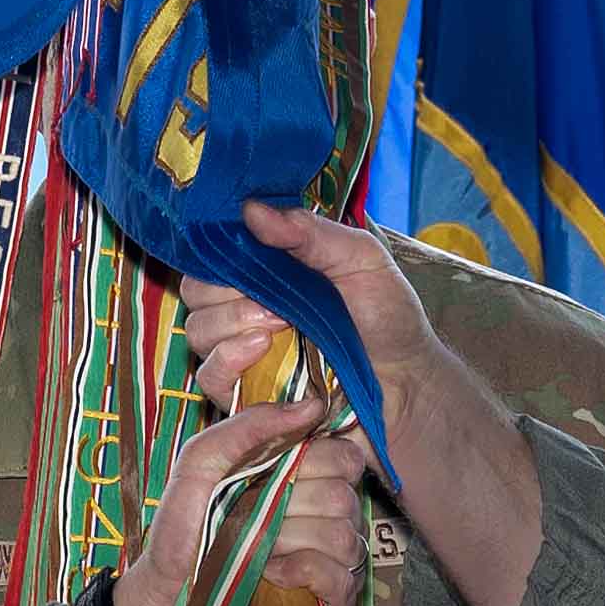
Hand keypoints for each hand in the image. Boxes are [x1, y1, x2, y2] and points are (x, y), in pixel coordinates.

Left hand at [114, 380, 361, 605]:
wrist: (167, 598)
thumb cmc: (183, 531)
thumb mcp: (199, 464)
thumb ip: (246, 427)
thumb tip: (312, 405)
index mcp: (304, 479)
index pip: (345, 456)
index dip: (315, 462)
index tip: (274, 475)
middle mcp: (327, 516)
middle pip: (344, 496)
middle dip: (293, 507)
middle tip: (255, 520)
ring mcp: (335, 560)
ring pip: (345, 536)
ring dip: (291, 543)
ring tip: (257, 553)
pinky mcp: (336, 602)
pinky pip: (341, 576)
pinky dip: (301, 573)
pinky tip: (272, 577)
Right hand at [225, 206, 543, 605]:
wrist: (407, 386)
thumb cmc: (388, 319)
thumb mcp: (360, 261)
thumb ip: (310, 233)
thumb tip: (251, 208)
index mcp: (268, 273)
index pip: (214, 256)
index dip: (217, 253)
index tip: (243, 254)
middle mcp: (247, 310)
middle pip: (198, 293)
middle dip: (227, 293)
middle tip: (272, 304)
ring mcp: (243, 355)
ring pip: (198, 332)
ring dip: (230, 326)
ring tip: (277, 329)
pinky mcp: (245, 397)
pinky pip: (209, 378)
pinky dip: (227, 363)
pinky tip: (262, 353)